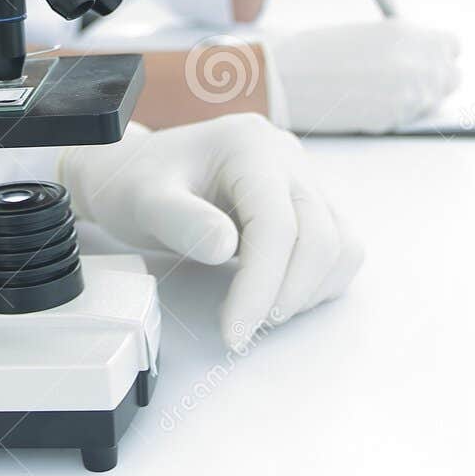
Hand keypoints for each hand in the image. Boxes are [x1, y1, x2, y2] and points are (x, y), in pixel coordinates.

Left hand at [56, 116, 363, 348]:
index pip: (276, 223)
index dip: (262, 284)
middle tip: (242, 329)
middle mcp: (285, 156)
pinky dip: (316, 283)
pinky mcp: (310, 205)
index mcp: (247, 144)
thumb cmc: (136, 184)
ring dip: (307, 291)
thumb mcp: (143, 200)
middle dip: (286, 294)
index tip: (234, 331)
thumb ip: (180, 220)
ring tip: (256, 311)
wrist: (134, 174)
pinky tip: (273, 294)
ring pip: (340, 246)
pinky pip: (339, 250)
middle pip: (320, 237)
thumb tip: (225, 247)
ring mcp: (303, 179)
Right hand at [269, 21, 460, 132]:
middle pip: (451, 76)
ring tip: (375, 88)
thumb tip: (422, 57)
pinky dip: (392, 111)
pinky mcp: (393, 121)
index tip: (424, 54)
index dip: (437, 50)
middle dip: (432, 76)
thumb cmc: (312, 52)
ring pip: (430, 100)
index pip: (452, 45)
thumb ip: (400, 43)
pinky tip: (364, 101)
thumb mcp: (364, 34)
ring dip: (411, 96)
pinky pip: (406, 117)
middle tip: (405, 76)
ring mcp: (407, 96)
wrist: (282, 81)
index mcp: (406, 34)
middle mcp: (415, 64)